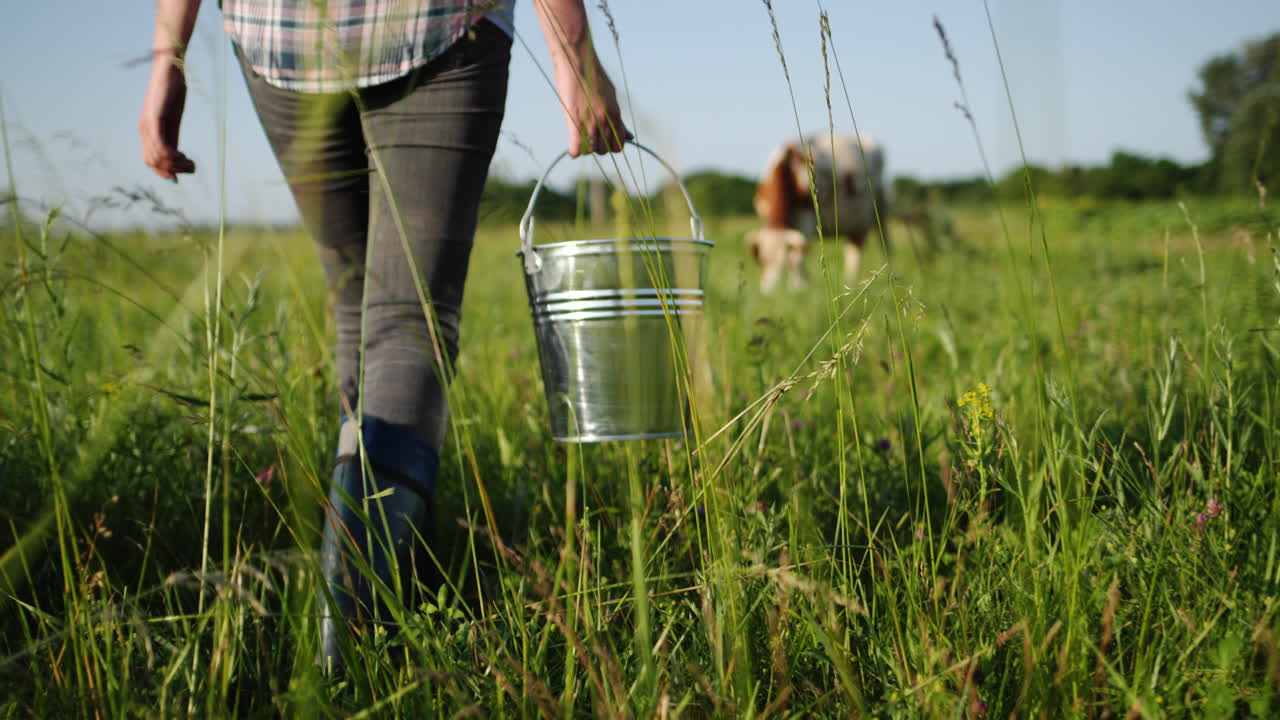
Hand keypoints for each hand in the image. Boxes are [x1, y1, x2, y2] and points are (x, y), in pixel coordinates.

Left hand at [139, 53, 195, 179]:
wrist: (170, 67)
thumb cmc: (173, 90)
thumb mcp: (173, 117)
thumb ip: (172, 135)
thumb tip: (177, 156)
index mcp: (148, 130)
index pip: (150, 160)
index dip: (164, 171)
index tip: (181, 175)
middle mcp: (144, 129)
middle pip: (153, 161)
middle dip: (173, 170)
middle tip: (192, 168)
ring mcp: (148, 124)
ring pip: (157, 156)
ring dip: (176, 165)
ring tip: (192, 164)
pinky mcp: (154, 118)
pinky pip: (160, 144)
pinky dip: (172, 155)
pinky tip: (185, 156)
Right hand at [555, 53, 632, 156]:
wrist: (577, 61)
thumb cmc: (593, 78)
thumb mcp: (611, 98)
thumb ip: (619, 120)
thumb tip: (630, 137)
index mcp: (615, 114)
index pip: (618, 145)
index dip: (611, 147)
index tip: (603, 142)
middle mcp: (605, 120)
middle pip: (604, 150)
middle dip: (597, 148)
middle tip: (588, 138)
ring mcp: (591, 122)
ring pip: (590, 150)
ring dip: (585, 149)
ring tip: (579, 140)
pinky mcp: (575, 121)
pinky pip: (577, 148)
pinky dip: (574, 152)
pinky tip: (572, 150)